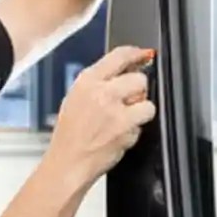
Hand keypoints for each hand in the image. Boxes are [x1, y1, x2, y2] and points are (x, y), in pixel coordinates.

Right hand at [44, 46, 156, 188]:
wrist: (68, 163)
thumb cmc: (70, 136)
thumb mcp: (76, 99)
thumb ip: (99, 83)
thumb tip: (125, 71)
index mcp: (87, 81)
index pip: (119, 55)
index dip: (137, 54)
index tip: (144, 55)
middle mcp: (101, 92)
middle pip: (139, 79)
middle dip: (139, 91)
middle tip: (129, 103)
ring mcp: (115, 110)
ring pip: (147, 101)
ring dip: (141, 112)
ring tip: (124, 122)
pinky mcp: (126, 128)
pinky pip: (144, 123)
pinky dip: (136, 130)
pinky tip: (120, 135)